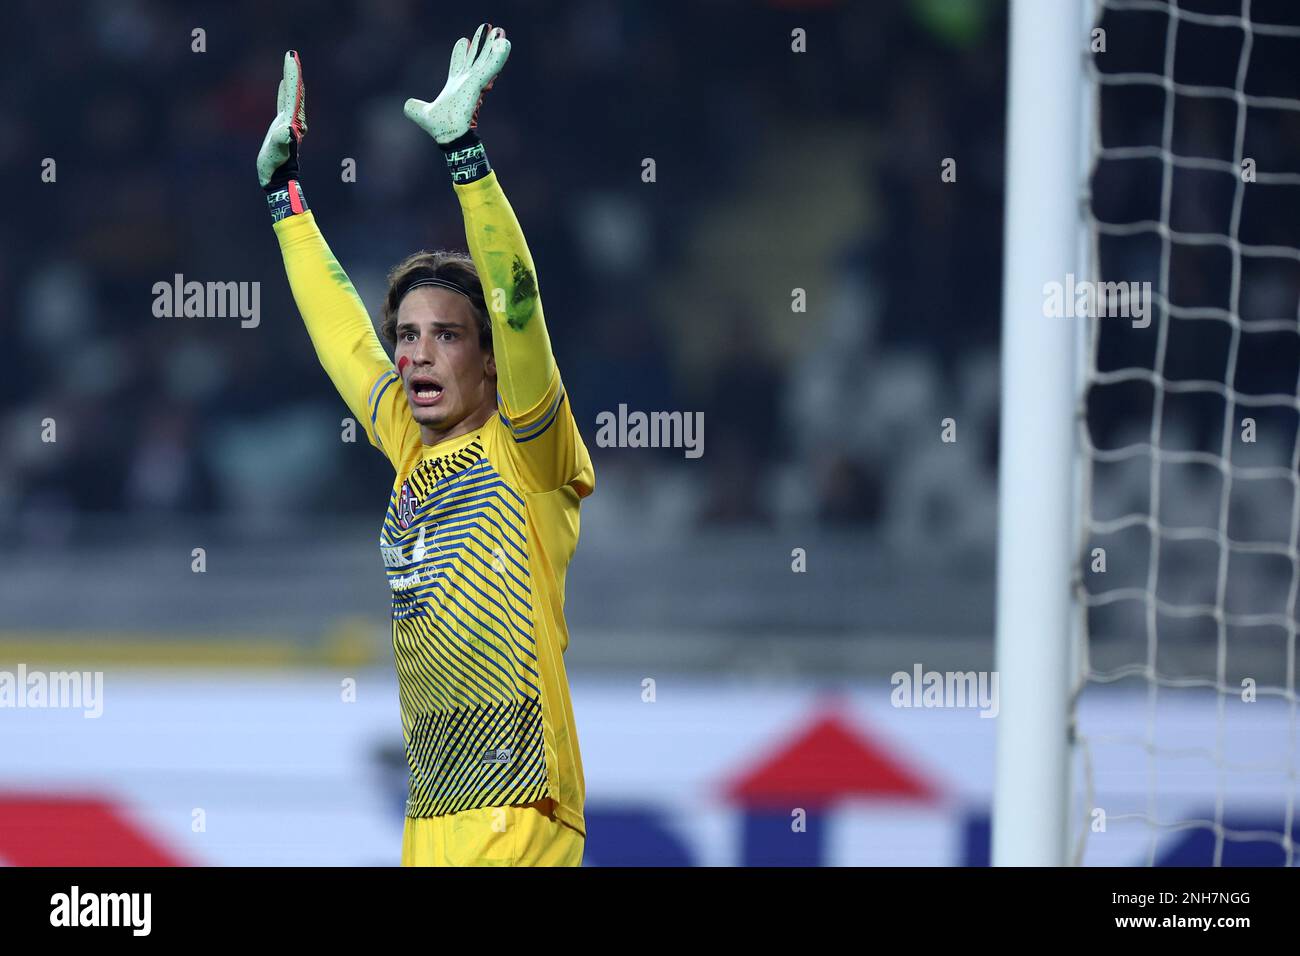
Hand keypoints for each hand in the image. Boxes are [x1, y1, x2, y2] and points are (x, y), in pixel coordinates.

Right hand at [256, 51, 307, 188]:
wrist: (276, 176)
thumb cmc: (275, 164)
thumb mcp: (278, 151)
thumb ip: (284, 140)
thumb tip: (290, 131)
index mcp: (293, 120)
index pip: (294, 92)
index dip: (292, 74)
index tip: (292, 56)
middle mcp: (294, 119)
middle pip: (296, 90)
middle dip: (294, 72)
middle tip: (292, 54)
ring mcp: (289, 121)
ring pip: (292, 95)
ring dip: (292, 79)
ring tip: (291, 63)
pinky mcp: (283, 125)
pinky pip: (285, 103)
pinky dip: (285, 91)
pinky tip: (284, 84)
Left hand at [404, 24, 509, 144]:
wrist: (449, 135)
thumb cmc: (440, 128)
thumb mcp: (420, 113)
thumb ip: (414, 107)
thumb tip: (407, 106)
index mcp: (455, 85)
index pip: (459, 65)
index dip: (461, 53)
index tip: (464, 41)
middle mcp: (466, 82)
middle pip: (476, 57)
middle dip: (482, 44)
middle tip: (488, 29)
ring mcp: (474, 82)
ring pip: (486, 59)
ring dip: (493, 45)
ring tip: (500, 31)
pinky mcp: (478, 84)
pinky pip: (490, 67)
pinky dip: (498, 56)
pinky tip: (505, 43)